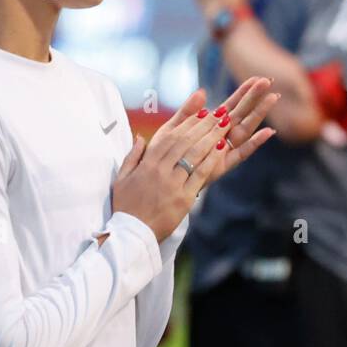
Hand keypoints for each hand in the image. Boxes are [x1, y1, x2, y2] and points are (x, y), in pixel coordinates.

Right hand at [111, 80, 279, 240]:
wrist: (132, 234)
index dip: (187, 123)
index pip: (170, 137)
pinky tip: (220, 149)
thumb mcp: (122, 178)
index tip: (201, 112)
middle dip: (204, 125)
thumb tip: (140, 138)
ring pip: (194, 155)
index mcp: (147, 164)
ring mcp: (172, 183)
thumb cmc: (126, 206)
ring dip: (211, 137)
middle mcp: (160, 170)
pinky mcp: (183, 198)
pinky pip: (200, 175)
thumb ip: (132, 156)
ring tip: (225, 125)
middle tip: (220, 113)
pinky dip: (210, 161)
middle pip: (185, 141)